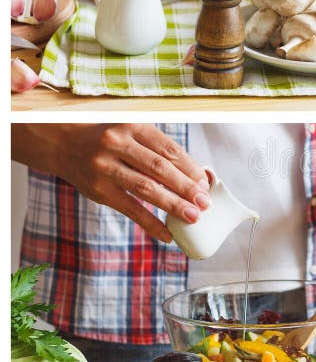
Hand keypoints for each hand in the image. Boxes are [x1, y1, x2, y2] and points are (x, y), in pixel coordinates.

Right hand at [18, 124, 209, 242]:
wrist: (64, 144)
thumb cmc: (111, 140)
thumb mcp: (133, 133)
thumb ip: (159, 150)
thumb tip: (196, 177)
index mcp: (133, 127)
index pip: (169, 149)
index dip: (190, 167)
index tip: (205, 183)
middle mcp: (118, 144)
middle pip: (159, 168)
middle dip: (186, 187)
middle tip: (205, 202)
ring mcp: (105, 167)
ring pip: (145, 188)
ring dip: (173, 205)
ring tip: (193, 217)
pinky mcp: (98, 190)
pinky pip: (129, 209)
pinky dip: (151, 223)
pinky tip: (167, 235)